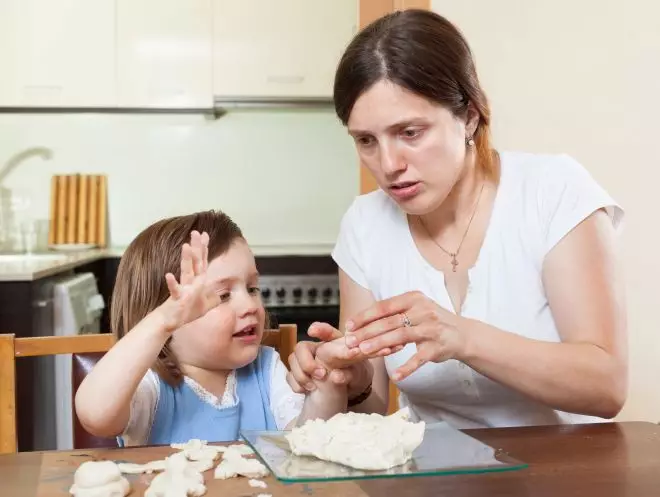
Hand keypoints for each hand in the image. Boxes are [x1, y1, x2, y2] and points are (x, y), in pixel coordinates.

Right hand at [158, 230, 220, 332]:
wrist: (169, 322)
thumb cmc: (185, 313)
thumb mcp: (204, 307)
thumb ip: (212, 299)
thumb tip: (220, 296)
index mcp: (196, 282)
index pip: (202, 263)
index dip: (204, 249)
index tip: (205, 234)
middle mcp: (189, 282)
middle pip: (195, 262)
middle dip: (196, 247)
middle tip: (196, 232)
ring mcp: (182, 289)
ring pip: (186, 272)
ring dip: (186, 260)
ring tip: (186, 246)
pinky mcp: (176, 299)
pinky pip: (174, 291)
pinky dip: (172, 284)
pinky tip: (169, 275)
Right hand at [286, 322, 372, 396]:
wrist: (351, 388)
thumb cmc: (354, 374)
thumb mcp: (357, 374)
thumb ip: (348, 374)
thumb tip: (336, 376)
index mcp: (334, 343)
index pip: (326, 332)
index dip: (319, 329)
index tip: (312, 331)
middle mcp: (317, 349)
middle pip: (301, 347)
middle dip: (306, 362)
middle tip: (320, 375)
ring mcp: (307, 360)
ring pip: (293, 360)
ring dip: (301, 375)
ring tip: (313, 386)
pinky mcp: (301, 373)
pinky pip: (290, 376)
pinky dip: (296, 385)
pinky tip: (307, 390)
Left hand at [344, 291, 468, 380]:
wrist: (462, 334)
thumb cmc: (431, 320)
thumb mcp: (415, 308)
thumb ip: (394, 312)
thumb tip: (363, 319)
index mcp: (413, 299)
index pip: (384, 306)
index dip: (365, 316)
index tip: (349, 325)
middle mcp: (423, 311)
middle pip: (389, 322)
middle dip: (367, 331)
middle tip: (350, 340)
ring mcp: (430, 329)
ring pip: (400, 337)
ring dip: (380, 344)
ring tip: (363, 351)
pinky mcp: (436, 348)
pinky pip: (418, 359)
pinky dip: (407, 368)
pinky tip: (395, 376)